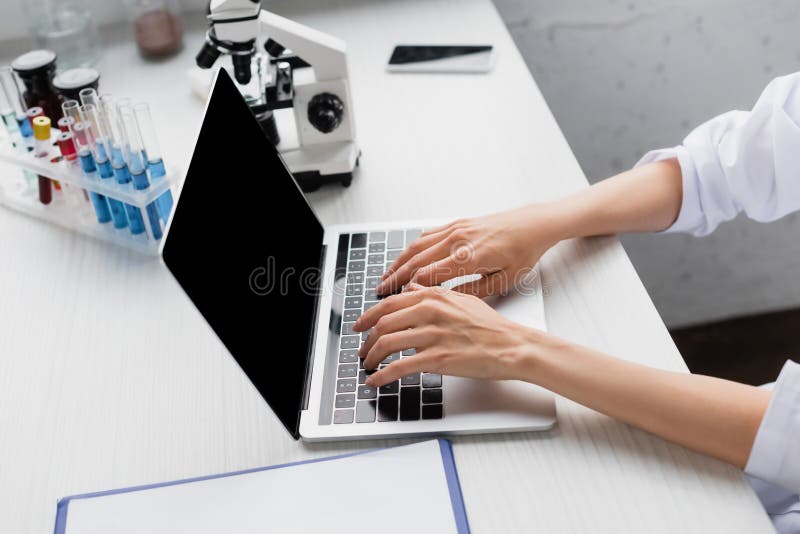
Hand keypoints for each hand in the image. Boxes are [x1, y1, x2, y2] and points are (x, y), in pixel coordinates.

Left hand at [353, 284, 538, 386]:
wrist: (511, 346)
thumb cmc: (491, 327)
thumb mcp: (461, 300)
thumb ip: (432, 293)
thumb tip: (411, 288)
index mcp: (433, 296)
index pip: (389, 303)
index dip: (368, 316)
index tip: (359, 326)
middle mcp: (430, 312)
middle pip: (383, 323)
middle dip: (366, 339)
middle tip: (362, 350)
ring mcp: (433, 335)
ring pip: (387, 343)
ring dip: (371, 357)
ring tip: (368, 365)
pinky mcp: (437, 359)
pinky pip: (399, 367)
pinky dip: (382, 375)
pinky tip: (375, 381)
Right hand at [377, 205, 561, 297]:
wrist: (533, 224)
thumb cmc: (523, 253)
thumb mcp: (504, 281)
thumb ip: (473, 291)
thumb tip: (446, 298)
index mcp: (469, 258)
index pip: (428, 276)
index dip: (410, 290)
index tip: (398, 302)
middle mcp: (458, 241)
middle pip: (416, 261)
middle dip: (395, 278)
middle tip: (380, 291)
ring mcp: (455, 230)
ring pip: (417, 247)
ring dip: (398, 262)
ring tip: (386, 276)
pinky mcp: (457, 224)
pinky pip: (427, 236)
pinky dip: (411, 248)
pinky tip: (405, 258)